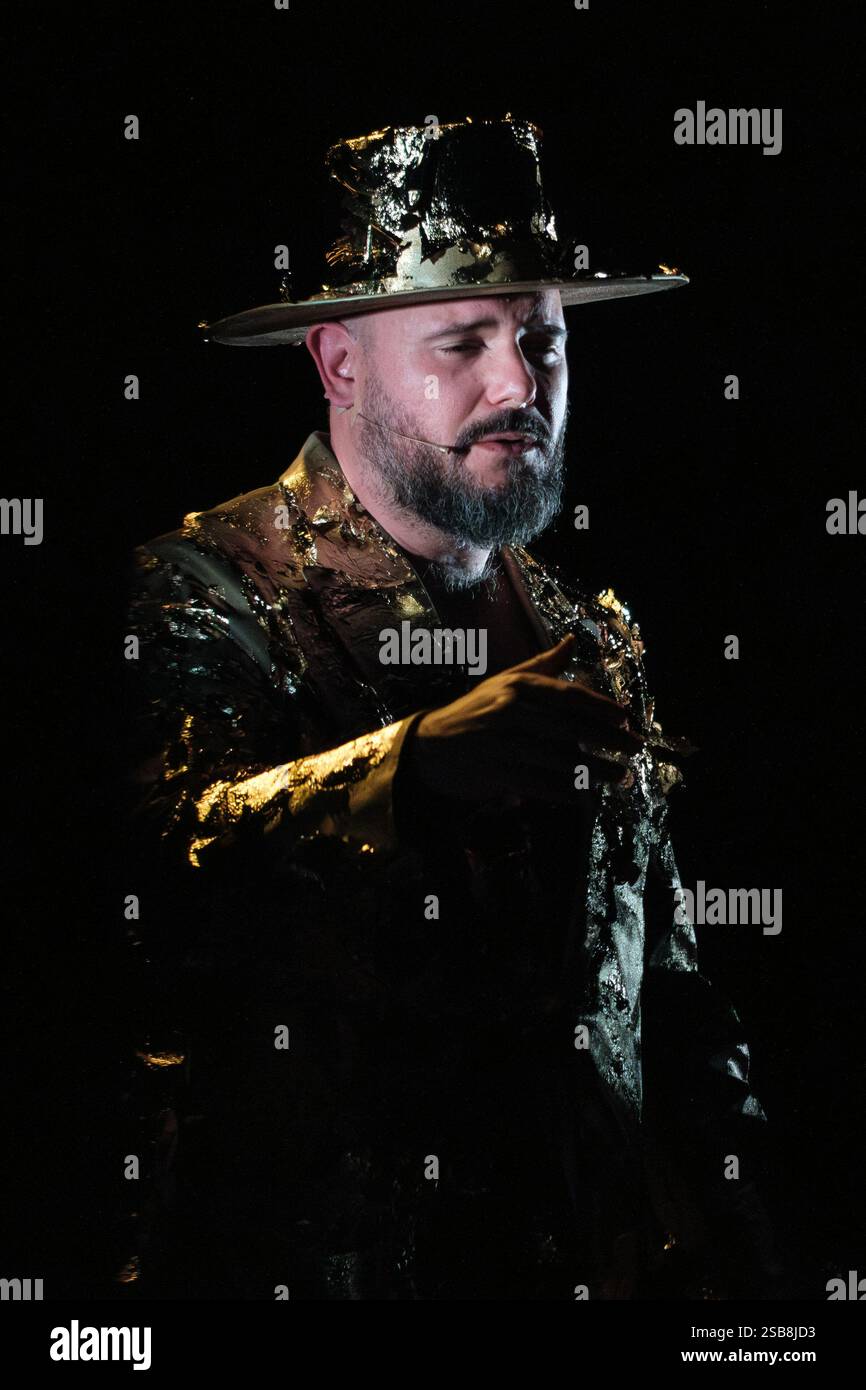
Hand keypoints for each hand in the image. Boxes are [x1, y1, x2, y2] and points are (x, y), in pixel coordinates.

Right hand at [404, 633, 645, 803]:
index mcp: (517, 686)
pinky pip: (539, 783)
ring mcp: (502, 743)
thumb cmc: (476, 711)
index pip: (567, 695)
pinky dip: (563, 791)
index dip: (599, 707)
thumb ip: (543, 665)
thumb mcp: (506, 682)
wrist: (429, 745)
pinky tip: (582, 795)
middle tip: (634, 749)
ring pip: (558, 759)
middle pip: (570, 728)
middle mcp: (510, 711)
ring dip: (593, 771)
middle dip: (607, 740)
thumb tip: (573, 641)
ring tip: (618, 777)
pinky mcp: (495, 771)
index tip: (625, 718)